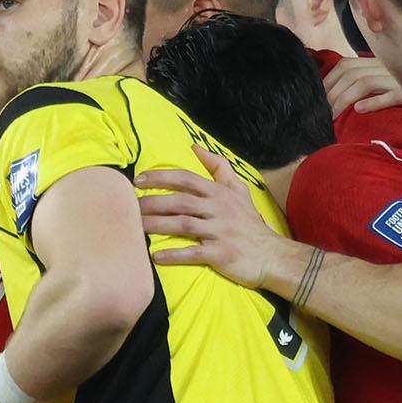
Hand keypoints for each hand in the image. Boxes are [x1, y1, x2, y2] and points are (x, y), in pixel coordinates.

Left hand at [138, 146, 298, 291]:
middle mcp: (218, 209)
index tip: (138, 180)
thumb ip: (218, 167)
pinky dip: (174, 255)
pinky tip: (155, 256)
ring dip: (157, 225)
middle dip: (153, 202)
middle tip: (130, 207)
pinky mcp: (221, 254)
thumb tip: (196, 146)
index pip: (186, 179)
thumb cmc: (249, 223)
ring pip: (183, 224)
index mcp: (219, 193)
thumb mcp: (238, 190)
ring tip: (136, 228)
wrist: (272, 254)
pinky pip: (193, 253)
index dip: (161, 177)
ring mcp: (219, 231)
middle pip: (180, 201)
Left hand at [325, 55, 401, 121]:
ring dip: (345, 99)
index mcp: (381, 64)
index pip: (346, 65)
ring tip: (333, 116)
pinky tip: (360, 111)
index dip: (328, 81)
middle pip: (350, 73)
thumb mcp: (391, 87)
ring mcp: (401, 78)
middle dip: (332, 92)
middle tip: (321, 113)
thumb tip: (348, 102)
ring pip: (365, 83)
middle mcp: (389, 67)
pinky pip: (391, 94)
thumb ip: (371, 87)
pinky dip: (374, 102)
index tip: (318, 98)